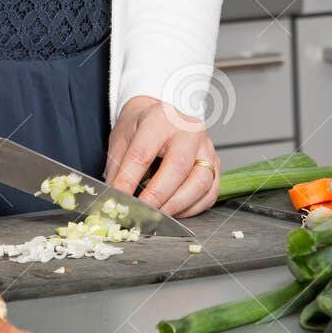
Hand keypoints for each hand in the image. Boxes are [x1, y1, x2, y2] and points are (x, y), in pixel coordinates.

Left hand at [102, 94, 219, 218]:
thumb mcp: (122, 138)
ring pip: (200, 183)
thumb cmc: (142, 126)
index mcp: (160, 119)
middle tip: (141, 214)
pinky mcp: (216, 163)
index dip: (128, 181)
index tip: (119, 200)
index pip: (142, 154)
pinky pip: (210, 193)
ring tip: (157, 216)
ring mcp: (206, 147)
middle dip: (157, 197)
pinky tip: (175, 211)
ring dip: (177, 206)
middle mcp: (188, 131)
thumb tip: (115, 198)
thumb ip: (118, 168)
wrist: (164, 116)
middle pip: (178, 168)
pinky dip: (192, 208)